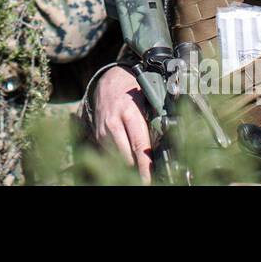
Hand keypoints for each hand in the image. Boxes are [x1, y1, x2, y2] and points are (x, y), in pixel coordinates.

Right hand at [91, 65, 152, 181]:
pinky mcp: (98, 135)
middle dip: (138, 168)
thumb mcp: (147, 102)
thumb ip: (153, 124)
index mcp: (129, 114)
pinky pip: (112, 153)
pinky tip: (129, 152)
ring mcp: (103, 131)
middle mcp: (113, 124)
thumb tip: (162, 150)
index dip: (145, 168)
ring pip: (118, 158)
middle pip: (127, 157)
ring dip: (130, 162)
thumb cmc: (133, 90)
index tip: (149, 180)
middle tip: (149, 175)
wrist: (110, 81)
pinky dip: (122, 156)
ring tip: (140, 163)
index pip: (139, 147)